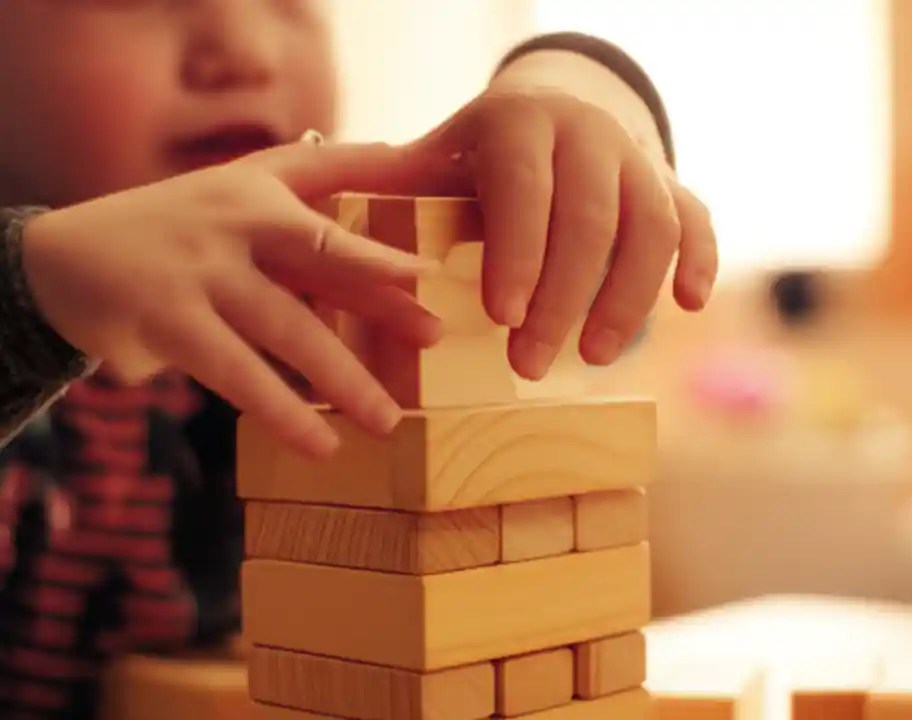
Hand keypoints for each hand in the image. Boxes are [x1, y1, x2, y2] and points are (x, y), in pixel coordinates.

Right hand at [21, 142, 440, 457]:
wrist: (66, 259)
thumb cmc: (183, 223)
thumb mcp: (247, 182)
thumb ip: (322, 172)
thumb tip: (401, 152)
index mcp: (259, 194)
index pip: (330, 221)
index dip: (381, 245)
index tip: (432, 270)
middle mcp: (233, 226)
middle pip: (319, 263)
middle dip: (380, 302)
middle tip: (434, 337)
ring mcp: (199, 273)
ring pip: (286, 331)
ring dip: (341, 379)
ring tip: (386, 420)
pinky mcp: (169, 321)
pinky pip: (238, 375)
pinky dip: (283, 413)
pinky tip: (319, 444)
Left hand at [412, 89, 718, 379]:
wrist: (555, 112)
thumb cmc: (482, 155)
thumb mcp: (437, 156)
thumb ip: (394, 185)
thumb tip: (325, 221)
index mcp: (521, 123)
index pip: (524, 189)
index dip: (519, 253)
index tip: (502, 317)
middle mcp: (588, 133)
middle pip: (590, 220)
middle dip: (564, 298)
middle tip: (532, 365)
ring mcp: (636, 158)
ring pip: (651, 227)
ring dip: (628, 298)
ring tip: (593, 358)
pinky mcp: (670, 184)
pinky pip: (697, 220)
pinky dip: (701, 261)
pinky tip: (688, 305)